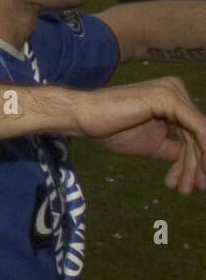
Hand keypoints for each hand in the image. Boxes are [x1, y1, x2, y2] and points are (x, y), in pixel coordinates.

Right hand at [69, 78, 205, 195]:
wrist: (85, 118)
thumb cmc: (112, 128)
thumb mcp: (153, 144)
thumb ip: (176, 149)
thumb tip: (197, 165)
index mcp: (173, 98)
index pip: (193, 132)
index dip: (195, 160)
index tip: (189, 186)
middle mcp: (176, 89)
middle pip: (198, 134)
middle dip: (197, 165)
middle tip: (189, 190)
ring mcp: (173, 91)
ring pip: (200, 133)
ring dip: (197, 164)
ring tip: (185, 188)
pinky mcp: (167, 98)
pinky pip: (197, 127)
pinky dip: (202, 151)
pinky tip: (197, 172)